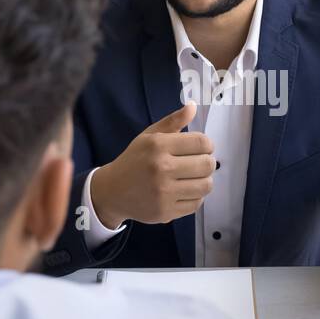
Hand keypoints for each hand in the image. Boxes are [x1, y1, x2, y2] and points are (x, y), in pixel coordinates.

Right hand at [90, 103, 215, 226]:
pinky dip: (195, 197)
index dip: (207, 145)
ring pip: (206, 186)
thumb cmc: (134, 160)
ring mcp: (163, 193)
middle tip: (198, 163)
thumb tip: (193, 106)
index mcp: (158, 145)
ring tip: (194, 177)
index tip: (201, 148)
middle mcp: (161, 168)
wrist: (112, 191)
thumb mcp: (149, 136)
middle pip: (207, 164)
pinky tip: (184, 191)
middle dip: (207, 162)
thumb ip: (172, 122)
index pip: (201, 143)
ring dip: (204, 180)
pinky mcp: (165, 212)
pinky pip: (196, 204)